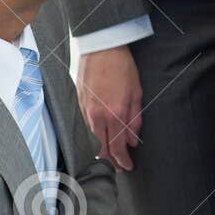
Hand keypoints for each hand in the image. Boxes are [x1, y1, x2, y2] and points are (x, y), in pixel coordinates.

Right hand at [77, 46, 141, 171]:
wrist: (101, 48)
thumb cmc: (122, 67)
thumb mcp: (136, 92)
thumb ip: (135, 119)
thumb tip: (132, 141)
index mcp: (114, 114)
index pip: (116, 147)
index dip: (122, 160)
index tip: (128, 166)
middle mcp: (97, 116)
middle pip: (101, 148)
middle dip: (111, 161)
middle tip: (120, 166)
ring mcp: (85, 110)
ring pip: (91, 140)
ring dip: (101, 151)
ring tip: (110, 156)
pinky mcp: (78, 104)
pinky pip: (85, 127)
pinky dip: (92, 137)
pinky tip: (98, 138)